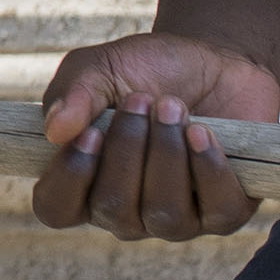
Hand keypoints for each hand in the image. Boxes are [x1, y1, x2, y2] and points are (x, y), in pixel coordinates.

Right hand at [33, 32, 279, 239]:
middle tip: (142, 98)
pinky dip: (208, 168)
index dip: (69, 179)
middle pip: (113, 208)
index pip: (56, 209)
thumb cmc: (146, 69)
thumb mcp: (100, 67)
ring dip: (167, 153)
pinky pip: (217, 210)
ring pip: (165, 214)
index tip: (92, 133)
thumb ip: (73, 95)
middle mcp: (127, 210)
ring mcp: (177, 218)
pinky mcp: (224, 211)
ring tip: (174, 106)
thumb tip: (54, 131)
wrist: (211, 62)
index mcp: (85, 182)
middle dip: (128, 148)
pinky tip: (202, 132)